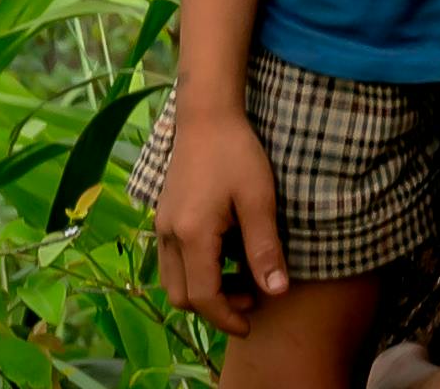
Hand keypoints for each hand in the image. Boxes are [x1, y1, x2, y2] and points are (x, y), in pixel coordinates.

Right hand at [142, 90, 284, 317]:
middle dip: (215, 308)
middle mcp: (169, 236)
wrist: (207, 115)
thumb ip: (264, 248)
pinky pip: (173, 261)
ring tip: (241, 277)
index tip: (251, 325)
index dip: (227, 318)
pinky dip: (195, 272)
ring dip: (203, 291)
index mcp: (192, 235)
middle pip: (182, 296)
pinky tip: (225, 254)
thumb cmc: (237, 153)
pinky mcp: (164, 217)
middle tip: (251, 298)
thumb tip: (277, 292)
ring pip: (173, 281)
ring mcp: (162, 226)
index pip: (204, 297)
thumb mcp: (259, 199)